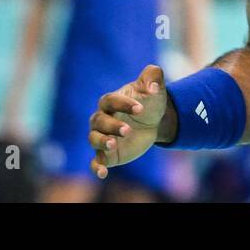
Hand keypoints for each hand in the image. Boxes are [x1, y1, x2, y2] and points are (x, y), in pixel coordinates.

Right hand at [88, 64, 168, 178]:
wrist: (154, 121)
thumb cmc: (150, 100)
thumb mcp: (155, 85)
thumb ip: (154, 76)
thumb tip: (153, 86)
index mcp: (111, 101)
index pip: (111, 100)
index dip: (124, 104)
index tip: (141, 108)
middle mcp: (102, 119)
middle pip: (99, 121)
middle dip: (112, 126)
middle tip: (128, 130)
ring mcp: (103, 137)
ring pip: (94, 139)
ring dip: (102, 142)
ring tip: (114, 144)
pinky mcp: (108, 154)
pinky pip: (96, 162)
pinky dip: (96, 167)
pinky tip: (103, 173)